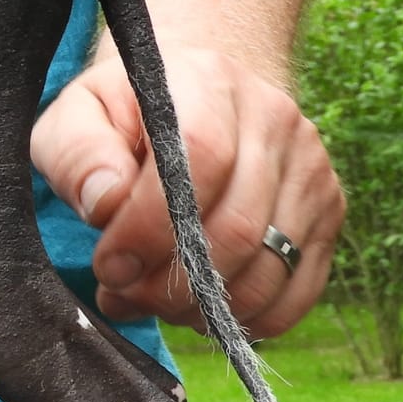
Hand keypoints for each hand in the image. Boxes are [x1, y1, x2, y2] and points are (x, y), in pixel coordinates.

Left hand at [30, 45, 342, 339]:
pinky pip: (299, 290)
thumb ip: (77, 156)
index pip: (200, 157)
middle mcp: (273, 119)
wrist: (192, 99)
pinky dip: (247, 318)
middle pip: (239, 225)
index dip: (151, 225)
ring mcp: (309, 167)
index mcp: (207, 83)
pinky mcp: (327, 211)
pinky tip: (198, 310)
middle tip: (122, 293)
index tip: (110, 264)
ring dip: (205, 306)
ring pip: (271, 267)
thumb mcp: (75, 118)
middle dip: (172, 281)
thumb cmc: (123, 115)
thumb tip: (106, 204)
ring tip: (152, 302)